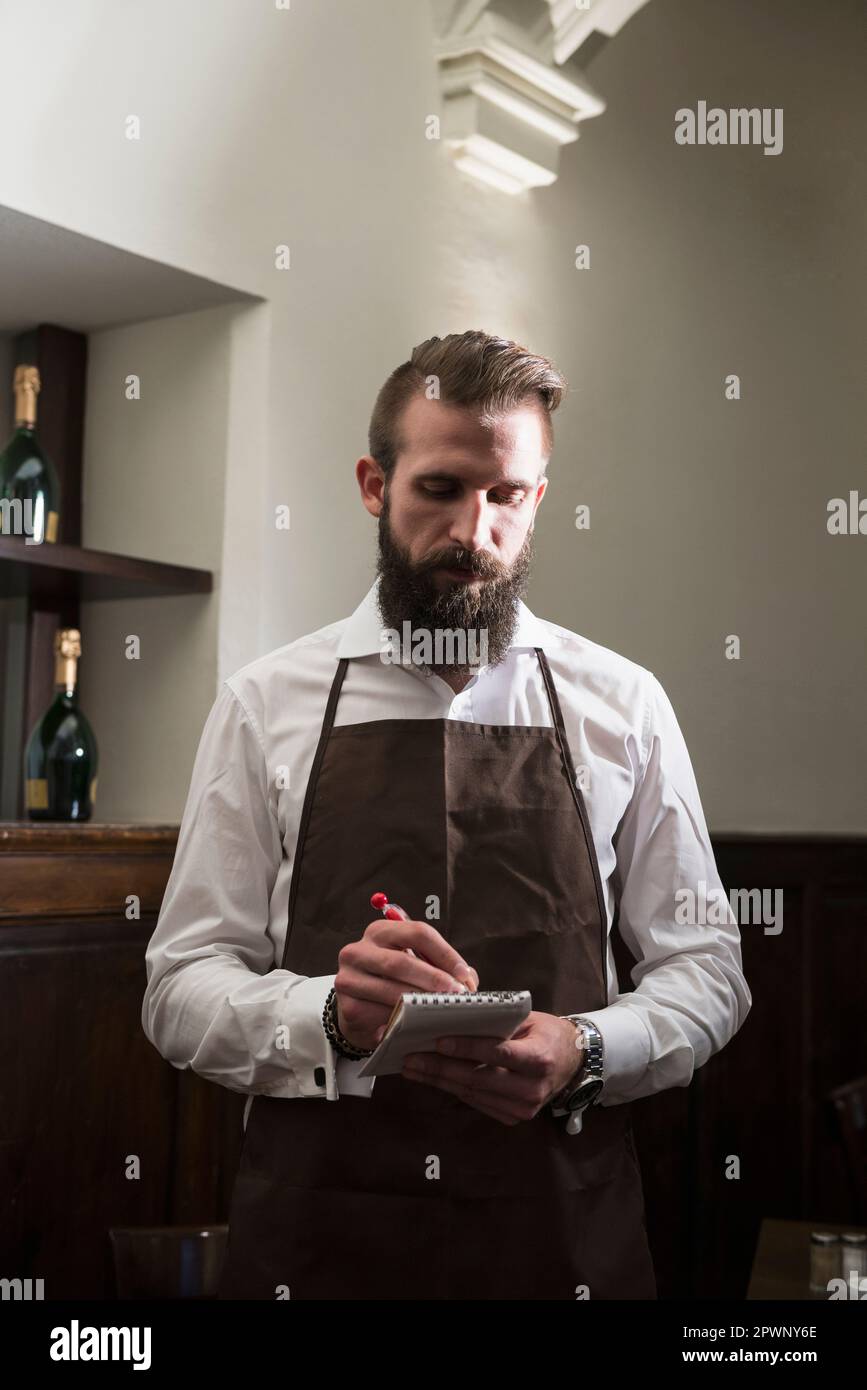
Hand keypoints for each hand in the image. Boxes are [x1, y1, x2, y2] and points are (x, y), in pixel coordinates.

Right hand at [335, 919, 478, 1051]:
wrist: (359, 1008)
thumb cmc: (393, 981)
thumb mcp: (415, 964)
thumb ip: (440, 965)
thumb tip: (468, 979)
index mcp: (380, 932)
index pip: (417, 933)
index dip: (444, 953)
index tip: (463, 974)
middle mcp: (359, 950)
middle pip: (401, 961)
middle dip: (434, 979)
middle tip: (457, 994)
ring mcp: (349, 978)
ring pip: (391, 990)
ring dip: (421, 1001)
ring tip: (444, 1009)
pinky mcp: (349, 1006)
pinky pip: (382, 1014)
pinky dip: (405, 1019)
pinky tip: (421, 1024)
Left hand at [401, 1012, 584, 1125]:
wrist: (572, 1063)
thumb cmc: (546, 1033)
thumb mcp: (528, 1019)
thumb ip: (496, 1020)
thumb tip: (455, 1014)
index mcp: (538, 1059)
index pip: (497, 1054)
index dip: (466, 1048)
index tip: (438, 1041)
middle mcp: (531, 1089)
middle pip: (478, 1079)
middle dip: (440, 1068)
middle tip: (411, 1058)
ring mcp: (523, 1108)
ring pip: (473, 1094)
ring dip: (439, 1081)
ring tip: (413, 1068)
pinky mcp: (513, 1118)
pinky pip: (477, 1103)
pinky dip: (453, 1089)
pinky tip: (433, 1078)